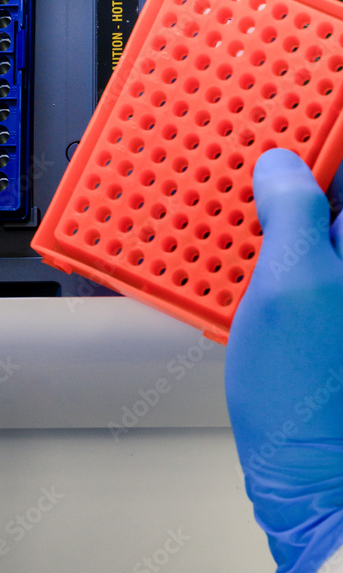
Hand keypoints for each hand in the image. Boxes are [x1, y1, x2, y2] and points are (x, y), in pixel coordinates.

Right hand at [225, 148, 342, 572]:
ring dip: (279, 202)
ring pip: (315, 225)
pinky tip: (241, 244)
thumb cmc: (307, 392)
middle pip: (332, 195)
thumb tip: (282, 167)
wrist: (310, 473)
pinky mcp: (327, 315)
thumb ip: (292, 214)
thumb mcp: (290, 287)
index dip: (326, 125)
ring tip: (240, 190)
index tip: (293, 98)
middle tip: (255, 145)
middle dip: (297, 163)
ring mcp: (342, 292)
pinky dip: (271, 242)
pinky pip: (300, 258)